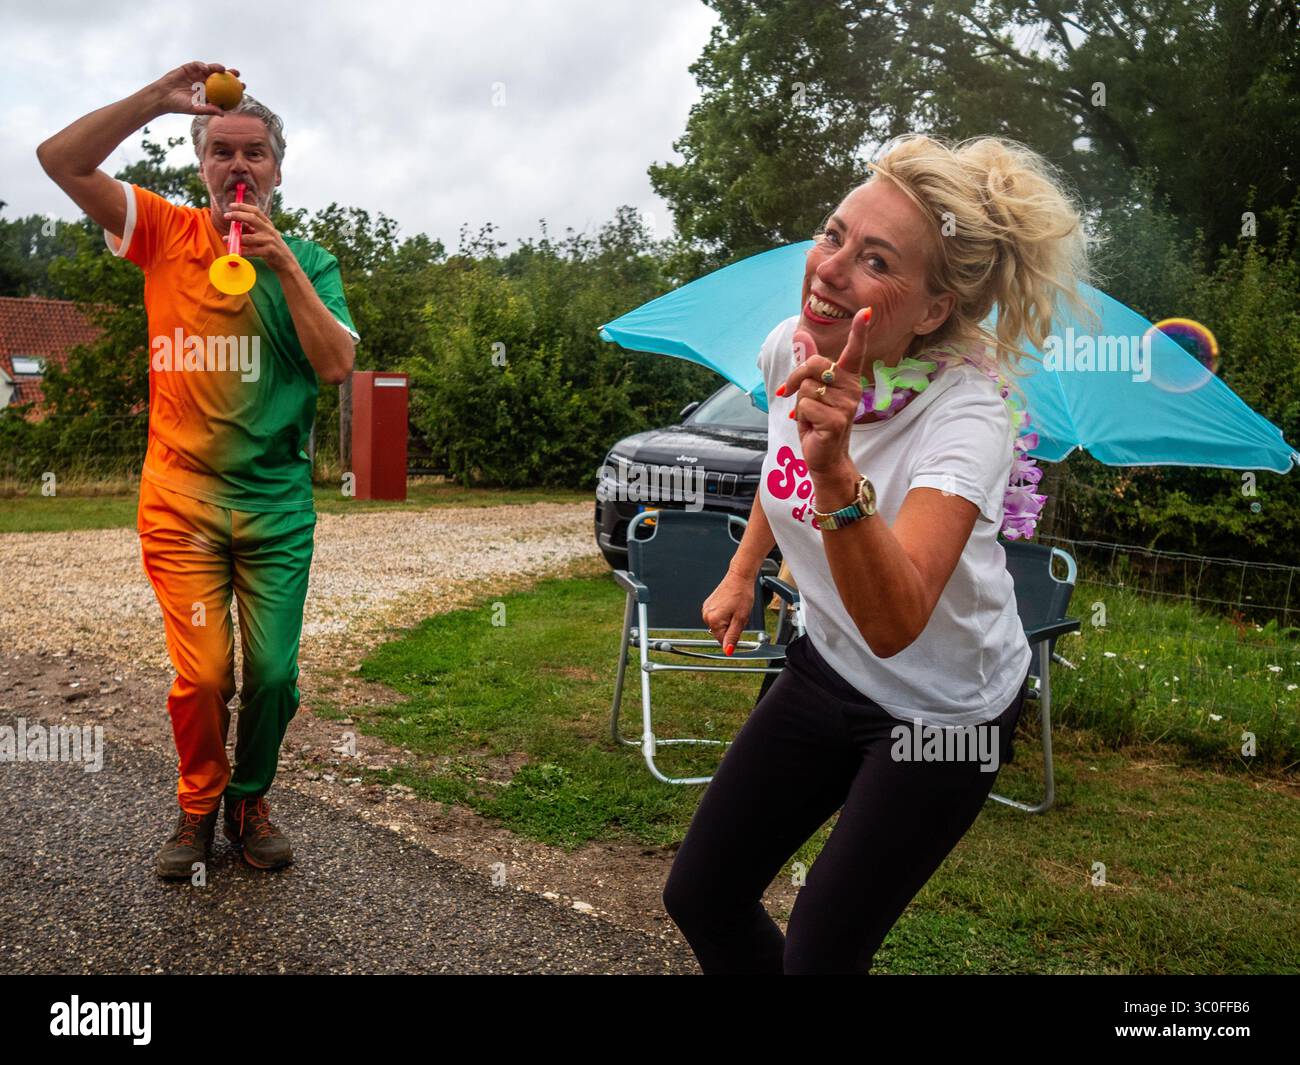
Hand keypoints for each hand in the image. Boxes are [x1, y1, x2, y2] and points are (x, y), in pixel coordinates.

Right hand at [150, 61, 243, 116]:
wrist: (163, 97)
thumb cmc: (180, 105)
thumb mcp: (195, 109)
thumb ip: (209, 109)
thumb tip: (223, 113)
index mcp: (209, 93)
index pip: (225, 90)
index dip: (234, 88)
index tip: (243, 88)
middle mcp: (205, 83)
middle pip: (220, 78)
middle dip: (230, 75)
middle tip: (238, 75)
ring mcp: (197, 75)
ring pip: (210, 70)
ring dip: (217, 68)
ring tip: (223, 69)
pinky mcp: (188, 68)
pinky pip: (197, 65)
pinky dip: (202, 65)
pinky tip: (206, 68)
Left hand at [224, 201, 292, 273]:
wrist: (287, 263)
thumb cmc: (273, 248)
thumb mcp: (265, 236)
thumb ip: (253, 230)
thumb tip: (237, 223)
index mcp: (268, 225)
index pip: (255, 211)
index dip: (243, 206)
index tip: (231, 205)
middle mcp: (269, 230)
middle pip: (252, 218)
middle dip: (238, 215)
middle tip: (226, 215)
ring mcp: (270, 241)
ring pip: (249, 237)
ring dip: (235, 238)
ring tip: (225, 238)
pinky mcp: (269, 252)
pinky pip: (252, 251)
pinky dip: (242, 252)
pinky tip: (235, 252)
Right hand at [701, 571, 755, 655]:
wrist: (739, 578)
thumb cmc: (742, 594)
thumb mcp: (741, 619)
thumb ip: (733, 636)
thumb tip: (727, 650)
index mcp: (713, 620)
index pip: (722, 640)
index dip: (733, 636)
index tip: (739, 626)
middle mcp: (706, 615)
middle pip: (720, 632)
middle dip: (731, 628)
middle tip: (739, 616)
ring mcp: (706, 609)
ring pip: (719, 625)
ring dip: (728, 621)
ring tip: (735, 609)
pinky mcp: (708, 605)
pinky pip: (717, 617)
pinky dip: (725, 615)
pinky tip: (731, 606)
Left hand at [776, 307, 872, 476]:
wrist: (825, 456)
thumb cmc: (818, 421)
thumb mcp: (810, 390)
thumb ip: (807, 364)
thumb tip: (800, 335)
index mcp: (848, 378)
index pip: (854, 351)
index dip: (859, 331)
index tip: (866, 311)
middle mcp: (852, 389)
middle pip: (815, 365)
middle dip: (796, 378)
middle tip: (792, 394)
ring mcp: (847, 405)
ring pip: (807, 388)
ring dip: (800, 404)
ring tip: (811, 417)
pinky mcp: (837, 421)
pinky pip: (806, 406)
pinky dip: (801, 417)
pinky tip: (812, 427)